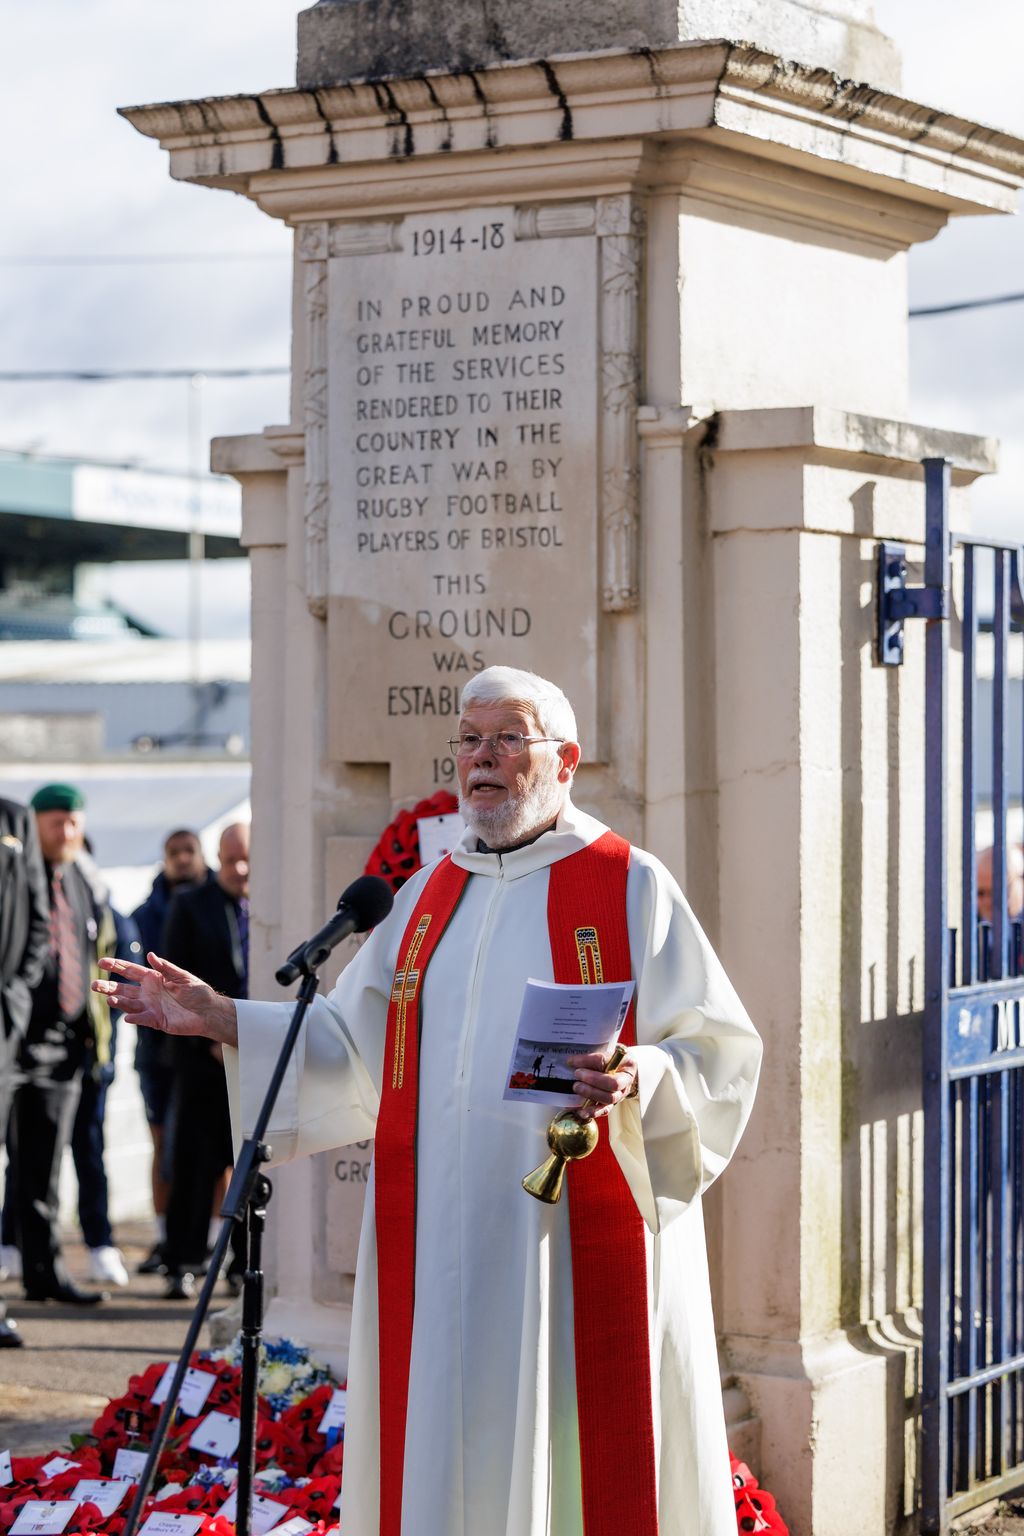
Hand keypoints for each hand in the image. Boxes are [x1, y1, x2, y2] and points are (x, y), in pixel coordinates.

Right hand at [92, 954, 237, 1046]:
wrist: (208, 1011)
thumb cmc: (197, 991)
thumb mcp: (182, 976)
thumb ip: (166, 968)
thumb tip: (150, 955)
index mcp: (153, 978)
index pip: (130, 971)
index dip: (116, 966)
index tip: (101, 961)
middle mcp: (148, 992)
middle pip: (123, 988)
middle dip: (108, 986)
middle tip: (94, 985)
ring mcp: (150, 1007)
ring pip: (128, 1004)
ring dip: (118, 1001)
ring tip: (108, 998)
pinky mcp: (156, 1020)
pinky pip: (142, 1019)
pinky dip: (134, 1018)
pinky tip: (127, 1017)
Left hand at [566, 1048, 638, 1120]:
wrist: (622, 1070)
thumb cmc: (614, 1059)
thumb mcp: (609, 1050)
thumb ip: (595, 1055)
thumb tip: (572, 1061)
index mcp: (627, 1063)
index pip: (607, 1061)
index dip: (589, 1061)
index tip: (573, 1060)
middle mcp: (626, 1081)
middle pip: (612, 1084)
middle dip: (593, 1080)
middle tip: (577, 1074)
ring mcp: (620, 1094)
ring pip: (608, 1098)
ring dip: (591, 1093)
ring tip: (576, 1087)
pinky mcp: (612, 1104)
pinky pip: (604, 1110)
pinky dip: (592, 1112)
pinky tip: (580, 1111)